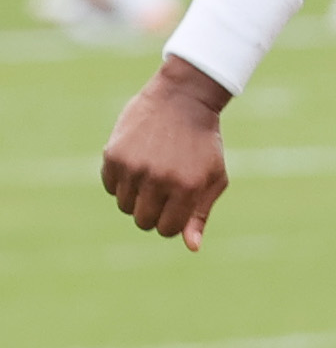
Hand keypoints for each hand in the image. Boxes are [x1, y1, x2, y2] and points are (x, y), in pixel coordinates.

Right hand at [101, 58, 233, 250]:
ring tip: (151, 175)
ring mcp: (134, 167)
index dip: (170, 224)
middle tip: (162, 193)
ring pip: (124, 206)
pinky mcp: (114, 155)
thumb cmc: (203, 144)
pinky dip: (120, 181)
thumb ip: (200, 214)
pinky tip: (136, 163)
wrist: (182, 101)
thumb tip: (192, 246)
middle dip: (152, 213)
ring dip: (135, 197)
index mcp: (187, 188)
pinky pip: (110, 186)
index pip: (167, 229)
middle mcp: (159, 179)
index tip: (174, 209)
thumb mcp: (214, 178)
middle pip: (143, 221)